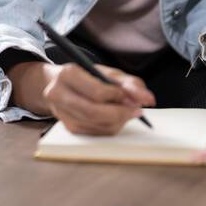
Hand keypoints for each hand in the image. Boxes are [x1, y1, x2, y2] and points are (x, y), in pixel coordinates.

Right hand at [15, 61, 155, 135]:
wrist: (59, 84)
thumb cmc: (87, 75)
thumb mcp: (108, 72)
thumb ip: (129, 84)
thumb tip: (147, 99)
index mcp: (67, 74)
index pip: (96, 92)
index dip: (118, 97)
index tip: (131, 97)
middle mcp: (58, 94)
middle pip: (94, 112)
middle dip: (121, 113)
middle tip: (136, 110)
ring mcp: (61, 113)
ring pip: (96, 125)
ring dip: (118, 121)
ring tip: (127, 112)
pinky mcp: (68, 127)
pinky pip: (96, 133)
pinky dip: (111, 127)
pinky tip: (115, 118)